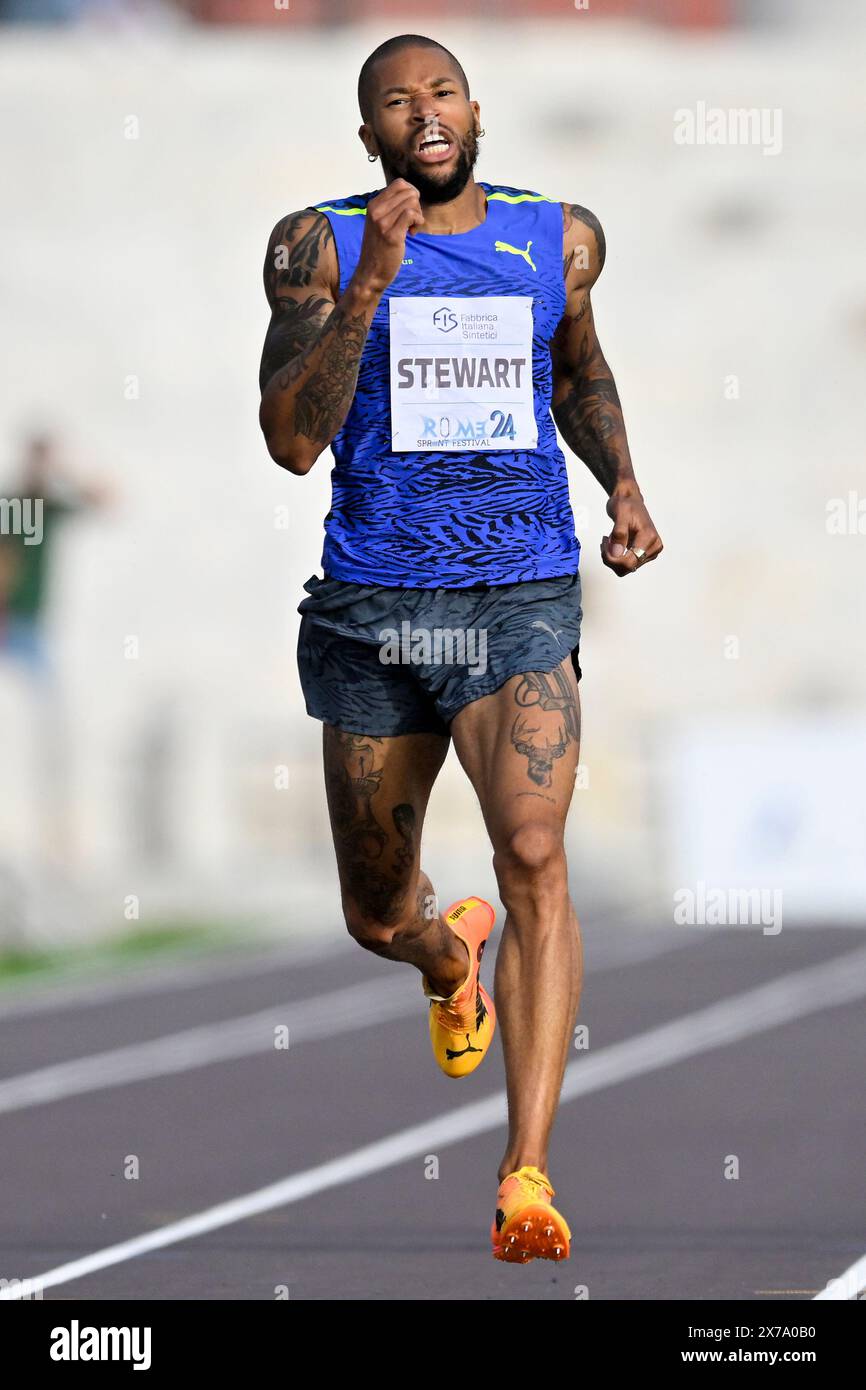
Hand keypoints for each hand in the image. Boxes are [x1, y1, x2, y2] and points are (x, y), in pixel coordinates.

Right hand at [352, 179, 424, 293]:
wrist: (370, 273)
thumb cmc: (379, 249)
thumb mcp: (379, 223)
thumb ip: (390, 208)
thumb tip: (411, 194)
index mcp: (373, 205)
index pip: (399, 183)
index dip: (411, 194)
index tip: (409, 211)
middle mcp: (376, 211)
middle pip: (408, 192)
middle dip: (416, 205)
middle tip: (411, 222)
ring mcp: (383, 222)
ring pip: (412, 202)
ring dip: (417, 215)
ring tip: (410, 229)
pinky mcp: (392, 235)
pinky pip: (411, 215)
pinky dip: (418, 221)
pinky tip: (412, 233)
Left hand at [600, 485, 662, 575]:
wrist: (629, 500)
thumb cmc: (625, 504)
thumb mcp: (620, 515)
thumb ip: (619, 534)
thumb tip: (617, 553)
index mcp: (649, 538)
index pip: (629, 562)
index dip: (612, 559)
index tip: (604, 544)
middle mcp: (653, 547)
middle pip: (627, 568)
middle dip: (611, 558)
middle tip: (605, 542)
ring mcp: (650, 552)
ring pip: (626, 568)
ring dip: (613, 558)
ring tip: (609, 541)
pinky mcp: (644, 554)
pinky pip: (627, 564)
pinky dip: (616, 557)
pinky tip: (613, 544)